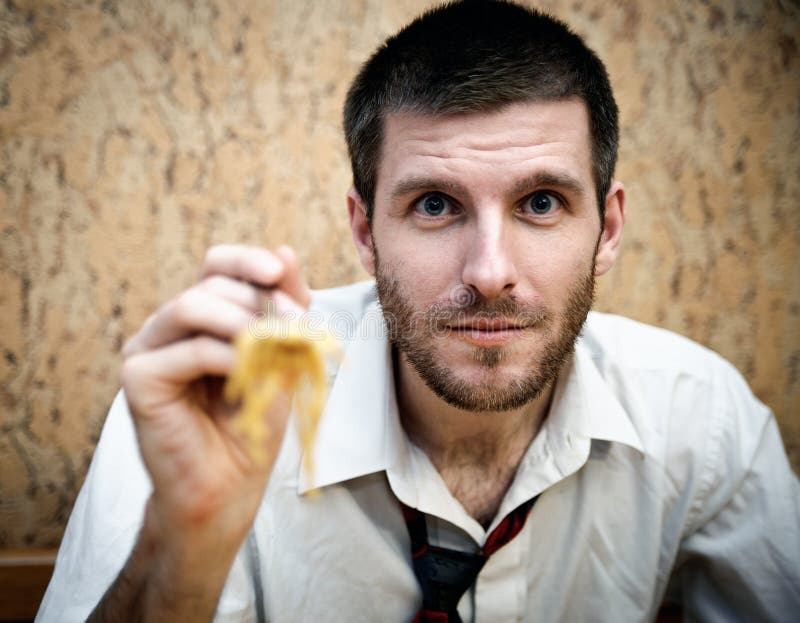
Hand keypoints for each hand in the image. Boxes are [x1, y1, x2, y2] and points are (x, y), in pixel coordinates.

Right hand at [121, 244, 310, 568]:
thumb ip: (284, 308)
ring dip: (240, 320)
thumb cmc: (254, 422)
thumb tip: (286, 252)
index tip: (279, 271)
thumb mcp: (282, 356)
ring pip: (190, 306)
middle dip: (259, 300)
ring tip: (270, 343)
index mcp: (203, 317)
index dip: (248, 260)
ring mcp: (148, 350)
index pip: (217, 265)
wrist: (229, 487)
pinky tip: (248, 374)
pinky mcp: (138, 379)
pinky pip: (186, 350)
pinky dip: (226, 356)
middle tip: (297, 326)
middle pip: (210, 284)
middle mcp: (170, 327)